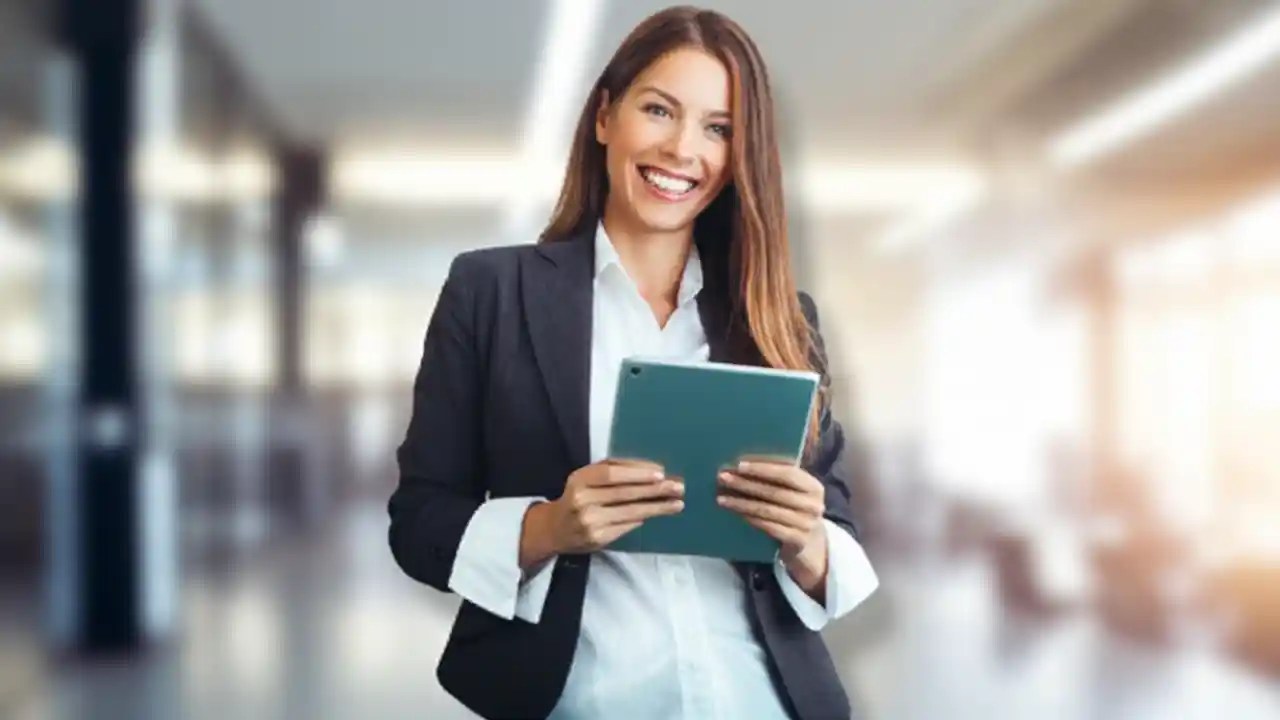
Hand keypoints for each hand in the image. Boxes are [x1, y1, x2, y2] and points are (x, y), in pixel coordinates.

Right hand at [523, 460, 683, 564]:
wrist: (554, 529)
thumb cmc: (578, 496)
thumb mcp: (587, 477)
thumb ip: (614, 470)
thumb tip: (652, 471)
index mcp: (580, 479)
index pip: (611, 474)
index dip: (636, 473)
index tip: (661, 472)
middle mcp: (582, 500)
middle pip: (624, 493)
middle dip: (655, 489)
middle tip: (679, 487)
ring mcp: (590, 522)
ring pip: (630, 512)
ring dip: (657, 507)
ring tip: (678, 503)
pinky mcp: (598, 539)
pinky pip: (627, 526)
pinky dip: (643, 518)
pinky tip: (657, 512)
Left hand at [716, 460, 825, 564]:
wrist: (808, 541)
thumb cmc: (794, 507)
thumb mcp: (795, 491)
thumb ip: (779, 477)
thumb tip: (743, 464)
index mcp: (814, 487)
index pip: (787, 473)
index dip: (763, 468)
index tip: (739, 465)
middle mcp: (814, 505)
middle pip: (774, 492)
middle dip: (746, 484)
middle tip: (723, 478)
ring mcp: (807, 525)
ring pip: (768, 511)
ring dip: (742, 503)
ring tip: (721, 498)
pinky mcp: (797, 541)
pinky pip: (769, 527)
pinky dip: (750, 518)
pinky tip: (736, 513)